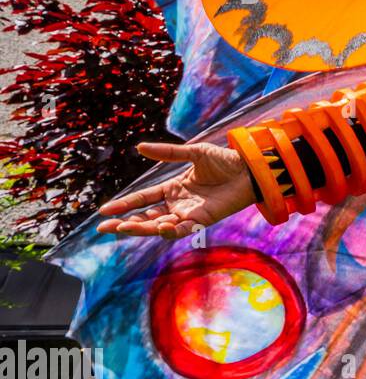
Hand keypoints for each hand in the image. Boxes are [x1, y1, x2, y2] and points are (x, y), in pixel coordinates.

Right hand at [96, 142, 256, 238]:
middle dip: (125, 223)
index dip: (124, 205)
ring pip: (160, 225)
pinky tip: (161, 229)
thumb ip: (168, 152)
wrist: (249, 170)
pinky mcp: (203, 219)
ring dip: (143, 228)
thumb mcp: (193, 153)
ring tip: (123, 228)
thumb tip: (140, 147)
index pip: (142, 199)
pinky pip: (185, 229)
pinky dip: (173, 231)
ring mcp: (189, 213)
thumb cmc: (224, 161)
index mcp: (172, 189)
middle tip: (104, 228)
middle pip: (146, 216)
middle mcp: (177, 204)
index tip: (104, 210)